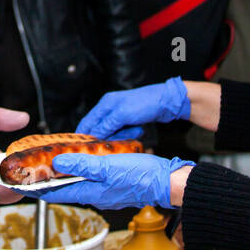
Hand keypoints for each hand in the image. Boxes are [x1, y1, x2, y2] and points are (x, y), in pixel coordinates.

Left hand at [28, 153, 195, 209]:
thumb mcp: (107, 166)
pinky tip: (80, 162)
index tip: (20, 186)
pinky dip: (78, 172)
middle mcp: (95, 195)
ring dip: (61, 176)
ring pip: (75, 184)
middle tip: (31, 171)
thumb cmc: (141, 176)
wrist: (167, 182)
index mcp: (89, 193)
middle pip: (62, 190)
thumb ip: (81, 164)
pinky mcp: (113, 185)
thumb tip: (57, 161)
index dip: (36, 190)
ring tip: (49, 165)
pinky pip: (89, 179)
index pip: (54, 194)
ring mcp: (104, 191)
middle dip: (45, 182)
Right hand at [76, 77, 190, 140]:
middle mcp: (110, 108)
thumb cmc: (145, 103)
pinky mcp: (130, 119)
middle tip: (118, 139)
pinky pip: (124, 132)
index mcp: (105, 104)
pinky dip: (130, 133)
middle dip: (109, 136)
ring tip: (135, 130)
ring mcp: (120, 114)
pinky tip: (138, 130)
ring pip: (114, 132)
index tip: (82, 147)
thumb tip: (93, 136)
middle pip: (101, 129)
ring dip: (123, 135)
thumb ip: (106, 125)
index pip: (87, 121)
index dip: (83, 135)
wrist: (167, 101)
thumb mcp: (123, 115)